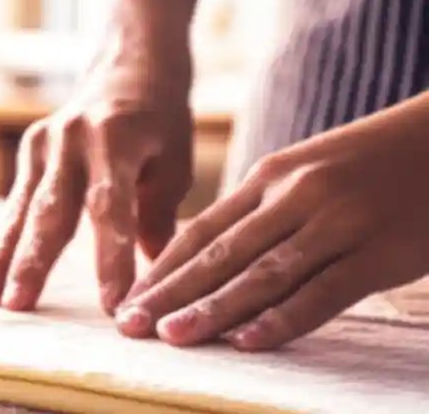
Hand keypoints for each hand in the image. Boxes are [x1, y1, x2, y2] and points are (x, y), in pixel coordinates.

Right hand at [0, 35, 194, 314]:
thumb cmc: (161, 123)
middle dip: (32, 261)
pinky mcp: (27, 153)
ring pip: (20, 211)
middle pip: (49, 209)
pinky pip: (13, 208)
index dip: (109, 258)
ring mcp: (42, 144)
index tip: (111, 306)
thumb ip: (159, 220)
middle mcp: (71, 139)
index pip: (109, 207)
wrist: (128, 66)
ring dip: (1, 259)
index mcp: (116, 139)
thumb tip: (156, 284)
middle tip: (17, 305)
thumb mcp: (175, 164)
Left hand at [114, 94, 428, 350]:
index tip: (127, 298)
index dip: (162, 268)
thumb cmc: (372, 163)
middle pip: (220, 254)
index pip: (203, 230)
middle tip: (128, 324)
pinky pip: (323, 292)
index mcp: (270, 177)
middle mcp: (295, 198)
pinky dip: (283, 319)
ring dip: (213, 310)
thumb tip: (210, 254)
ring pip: (262, 275)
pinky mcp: (379, 253)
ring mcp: (337, 225)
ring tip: (172, 336)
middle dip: (169, 293)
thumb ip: (262, 210)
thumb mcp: (306, 172)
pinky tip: (248, 341)